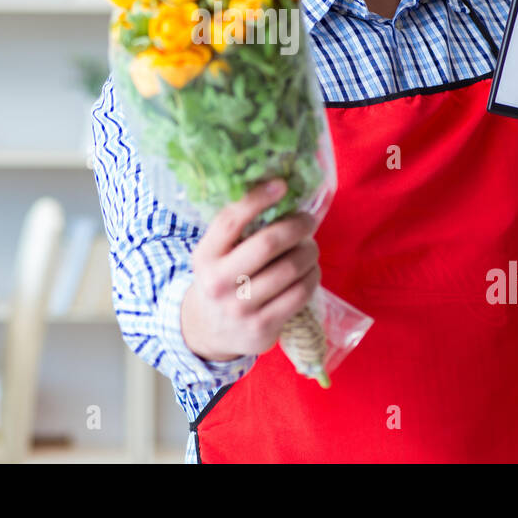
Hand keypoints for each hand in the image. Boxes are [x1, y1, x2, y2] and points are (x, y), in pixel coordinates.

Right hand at [181, 180, 320, 360]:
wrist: (208, 332)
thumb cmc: (222, 280)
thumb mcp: (216, 255)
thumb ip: (239, 231)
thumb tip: (280, 194)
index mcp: (205, 257)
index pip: (230, 220)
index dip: (258, 199)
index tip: (282, 185)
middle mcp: (218, 283)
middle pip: (267, 244)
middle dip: (296, 226)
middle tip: (308, 221)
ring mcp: (240, 308)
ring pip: (290, 269)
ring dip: (309, 252)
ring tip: (310, 248)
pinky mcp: (262, 328)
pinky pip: (300, 294)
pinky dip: (312, 277)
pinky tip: (310, 272)